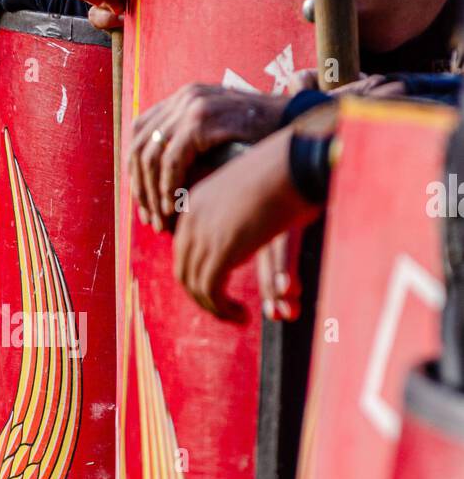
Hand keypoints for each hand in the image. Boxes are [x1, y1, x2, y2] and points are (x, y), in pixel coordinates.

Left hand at [130, 86, 286, 229]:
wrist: (300, 125)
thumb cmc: (264, 140)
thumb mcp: (221, 137)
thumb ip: (193, 148)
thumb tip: (162, 183)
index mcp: (185, 98)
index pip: (141, 132)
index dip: (137, 170)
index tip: (146, 202)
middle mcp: (185, 97)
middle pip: (140, 144)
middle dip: (141, 186)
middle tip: (150, 217)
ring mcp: (192, 105)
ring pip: (150, 155)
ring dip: (152, 192)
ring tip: (162, 218)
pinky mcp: (202, 121)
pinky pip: (170, 161)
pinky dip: (168, 187)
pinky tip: (174, 207)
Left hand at [173, 126, 320, 323]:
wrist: (295, 162)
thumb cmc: (286, 172)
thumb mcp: (249, 193)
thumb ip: (237, 218)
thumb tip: (241, 240)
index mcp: (195, 203)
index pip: (184, 249)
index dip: (200, 274)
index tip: (221, 289)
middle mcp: (192, 219)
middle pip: (184, 270)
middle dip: (203, 296)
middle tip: (226, 310)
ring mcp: (204, 234)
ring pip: (196, 285)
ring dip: (215, 308)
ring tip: (237, 316)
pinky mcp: (221, 249)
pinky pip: (211, 290)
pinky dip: (223, 309)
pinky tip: (242, 314)